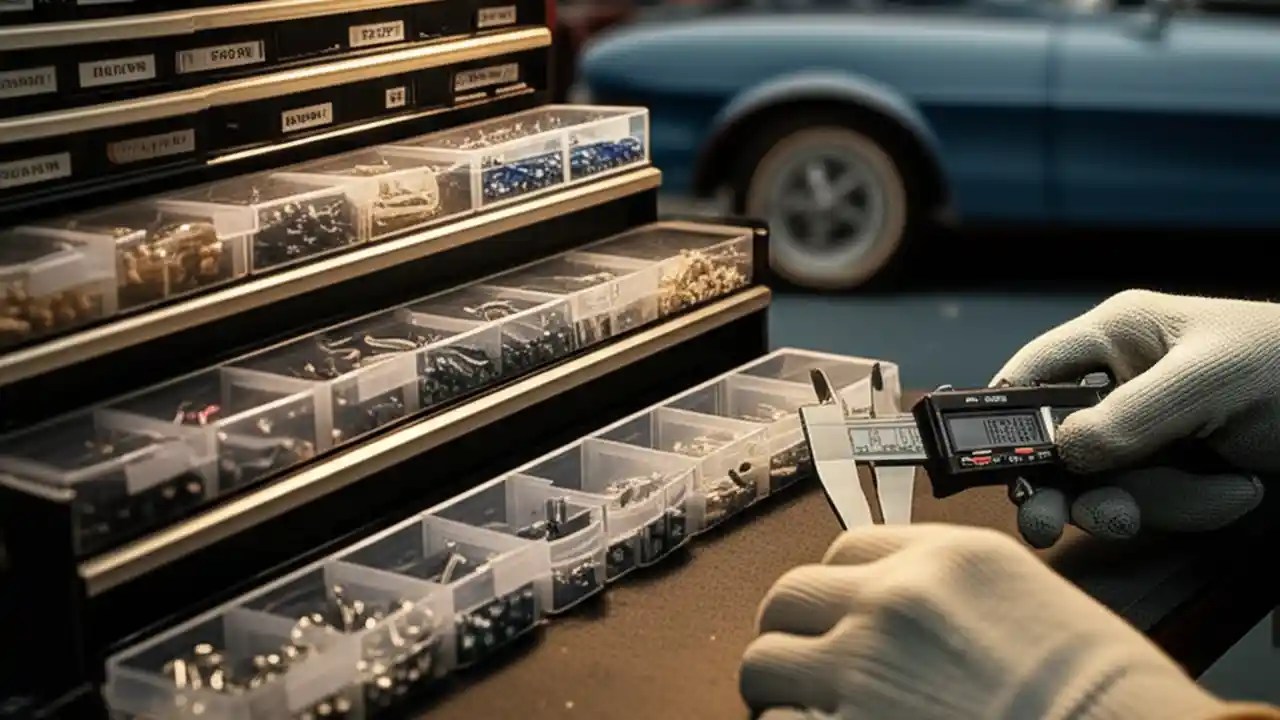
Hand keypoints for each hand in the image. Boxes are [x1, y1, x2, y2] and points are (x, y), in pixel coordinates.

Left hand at [740, 524, 1224, 719]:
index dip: (840, 591)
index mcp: (947, 560)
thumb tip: (890, 610)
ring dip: (783, 691)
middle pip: (788, 597)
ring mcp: (859, 670)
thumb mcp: (1035, 607)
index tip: (842, 619)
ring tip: (817, 713)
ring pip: (763, 664)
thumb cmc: (1108, 702)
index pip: (845, 550)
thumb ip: (950, 594)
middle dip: (795, 636)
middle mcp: (892, 602)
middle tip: (814, 670)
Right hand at [993, 290, 1271, 547]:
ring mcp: (1144, 435)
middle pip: (1052, 446)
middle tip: (1048, 526)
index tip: (988, 465)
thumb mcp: (1211, 383)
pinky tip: (1239, 490)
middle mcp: (1117, 385)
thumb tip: (1062, 455)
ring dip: (1160, 503)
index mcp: (1115, 337)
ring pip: (1102, 488)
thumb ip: (1129, 417)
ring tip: (1225, 491)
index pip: (1028, 373)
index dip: (999, 418)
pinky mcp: (1172, 475)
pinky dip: (1194, 510)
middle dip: (1069, 488)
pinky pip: (1151, 508)